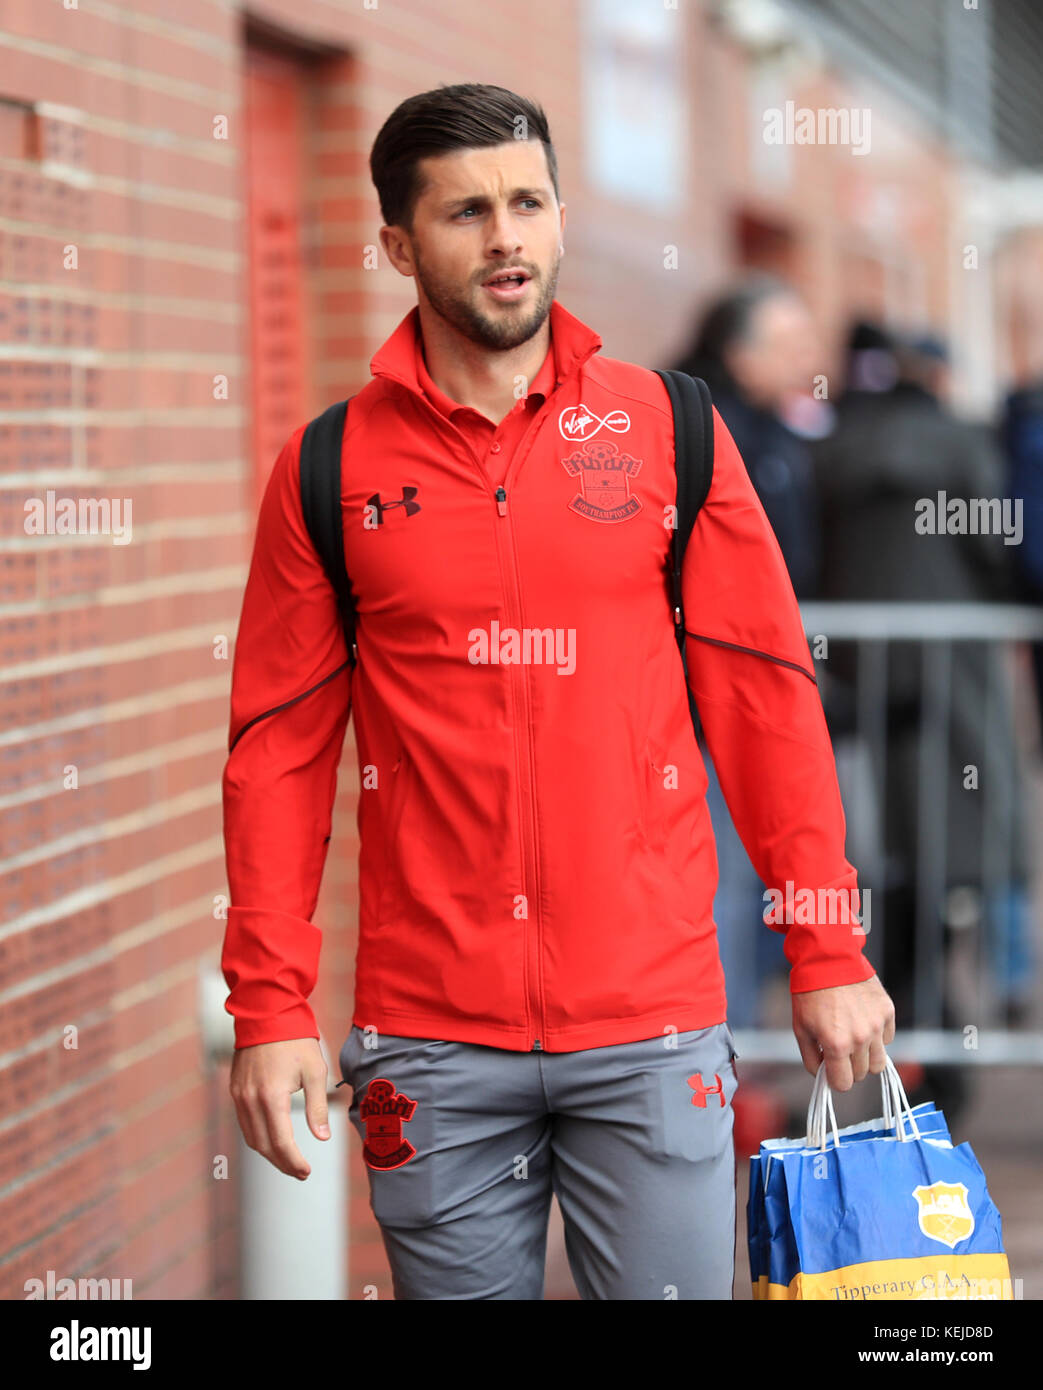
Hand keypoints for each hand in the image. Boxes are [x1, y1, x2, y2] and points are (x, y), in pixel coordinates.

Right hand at [229, 1037, 329, 1178]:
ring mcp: (239, 1095)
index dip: (293, 1162)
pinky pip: (244, 1123)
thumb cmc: (296, 1040)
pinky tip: (273, 1140)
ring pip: (251, 1137)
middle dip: (282, 1163)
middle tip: (300, 1172)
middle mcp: (250, 1100)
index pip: (280, 1142)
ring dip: (269, 1154)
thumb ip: (317, 1107)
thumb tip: (322, 1138)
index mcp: (271, 1097)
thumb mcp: (315, 1071)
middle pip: (263, 1146)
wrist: (267, 1013)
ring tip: (289, 1161)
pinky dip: (258, 1137)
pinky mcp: (235, 1090)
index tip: (307, 1172)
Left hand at [792, 974, 895, 1091]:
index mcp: (837, 1044)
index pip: (844, 1084)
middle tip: (839, 1050)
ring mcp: (876, 1025)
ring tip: (853, 1039)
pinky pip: (887, 1038)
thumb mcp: (800, 1027)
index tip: (831, 1071)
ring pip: (879, 1062)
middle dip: (849, 1067)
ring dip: (866, 1057)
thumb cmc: (810, 993)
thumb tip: (822, 1075)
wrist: (827, 959)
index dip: (835, 1080)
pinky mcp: (887, 1011)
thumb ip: (811, 1058)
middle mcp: (860, 1038)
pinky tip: (862, 1022)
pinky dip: (877, 1037)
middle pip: (862, 1074)